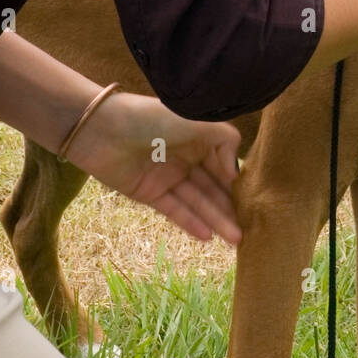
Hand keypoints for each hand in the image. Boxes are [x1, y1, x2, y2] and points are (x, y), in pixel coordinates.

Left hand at [66, 91, 242, 244]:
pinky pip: (175, 210)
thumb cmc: (150, 117)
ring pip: (197, 201)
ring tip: (235, 240)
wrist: (102, 129)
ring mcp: (168, 176)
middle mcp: (186, 157)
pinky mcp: (149, 193)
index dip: (238, 182)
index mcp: (199, 137)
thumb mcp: (194, 120)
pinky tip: (207, 236)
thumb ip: (223, 139)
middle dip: (230, 207)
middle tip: (250, 231)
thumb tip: (235, 172)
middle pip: (213, 187)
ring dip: (215, 219)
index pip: (224, 164)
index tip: (255, 201)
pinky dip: (190, 222)